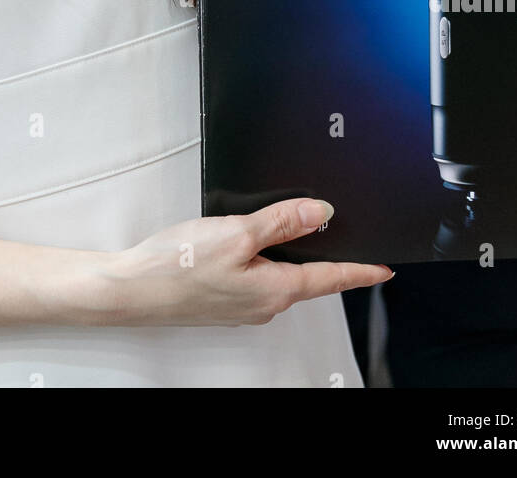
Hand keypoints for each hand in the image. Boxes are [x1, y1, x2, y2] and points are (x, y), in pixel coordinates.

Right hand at [104, 198, 391, 326]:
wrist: (131, 289)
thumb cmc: (177, 266)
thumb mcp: (237, 232)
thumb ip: (281, 220)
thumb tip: (321, 212)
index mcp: (276, 289)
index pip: (331, 278)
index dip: (361, 269)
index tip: (385, 268)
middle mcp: (264, 303)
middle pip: (308, 275)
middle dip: (326, 255)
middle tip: (345, 234)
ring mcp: (243, 304)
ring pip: (281, 273)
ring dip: (292, 253)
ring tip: (298, 228)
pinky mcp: (224, 298)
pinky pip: (259, 275)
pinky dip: (266, 256)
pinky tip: (253, 240)